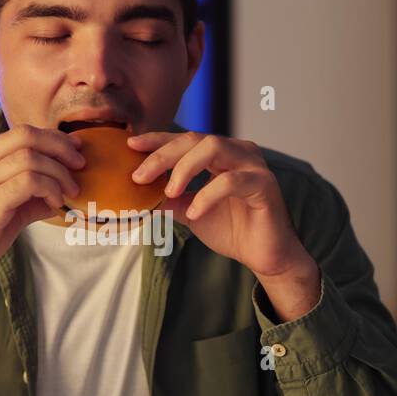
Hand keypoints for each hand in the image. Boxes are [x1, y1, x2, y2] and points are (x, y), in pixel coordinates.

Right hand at [0, 124, 83, 330]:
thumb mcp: (5, 208)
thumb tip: (63, 189)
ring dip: (59, 173)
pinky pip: (29, 181)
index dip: (52, 138)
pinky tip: (56, 202)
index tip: (74, 150)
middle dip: (60, 147)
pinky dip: (50, 188)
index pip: (20, 132)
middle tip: (80, 165)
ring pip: (30, 157)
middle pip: (26, 135)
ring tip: (70, 192)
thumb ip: (30, 194)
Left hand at [128, 130, 319, 320]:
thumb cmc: (234, 230)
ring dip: (184, 168)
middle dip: (163, 155)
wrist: (265, 256)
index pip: (185, 139)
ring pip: (213, 147)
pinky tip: (195, 213)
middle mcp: (239, 152)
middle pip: (195, 139)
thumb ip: (169, 198)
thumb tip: (137, 191)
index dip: (157, 140)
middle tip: (140, 176)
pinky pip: (230, 181)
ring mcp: (253, 165)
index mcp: (222, 154)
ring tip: (169, 192)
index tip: (131, 146)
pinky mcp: (264, 184)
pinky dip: (207, 195)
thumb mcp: (191, 211)